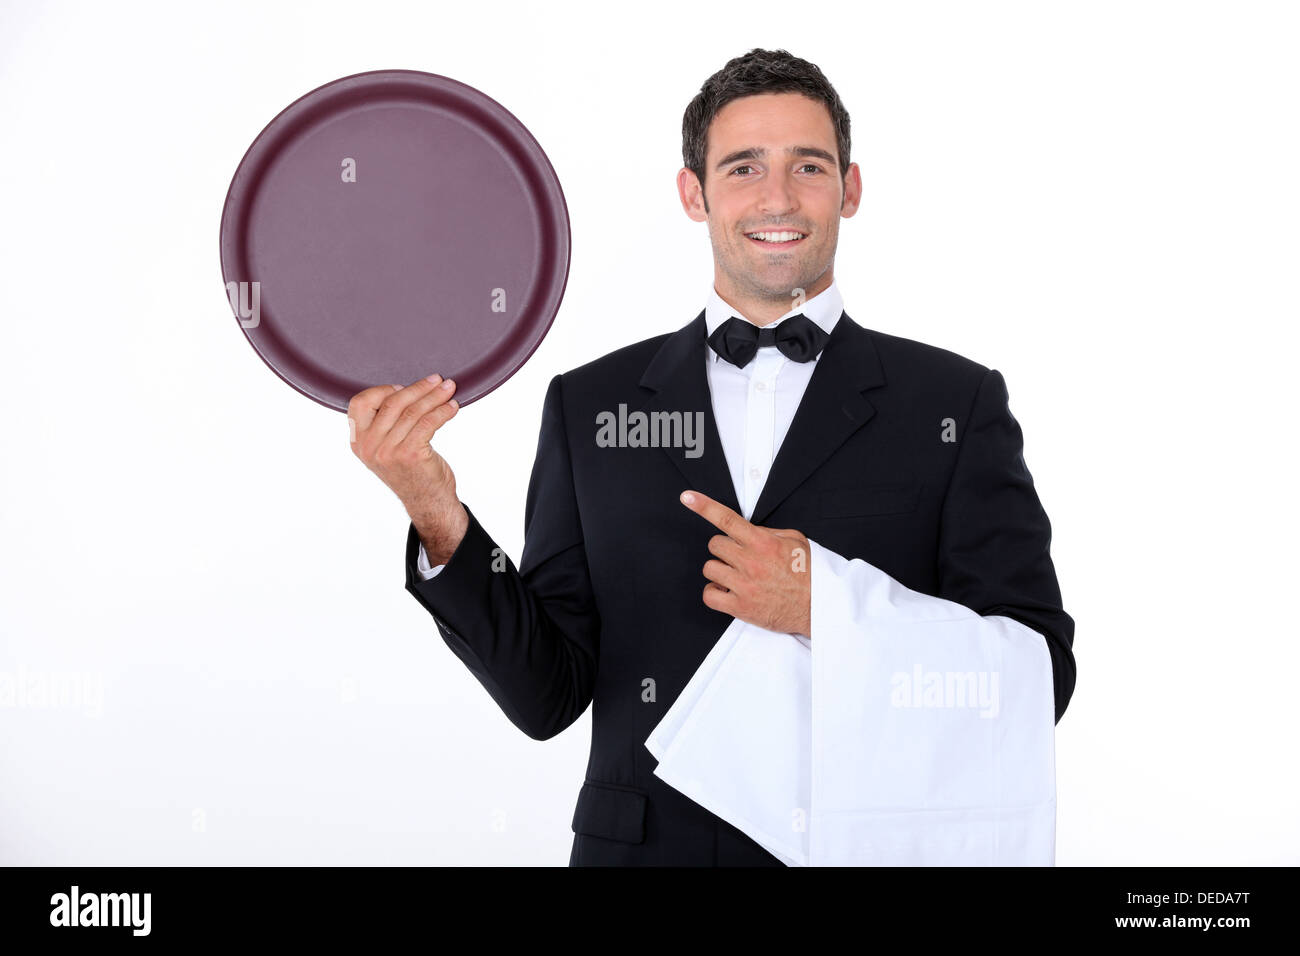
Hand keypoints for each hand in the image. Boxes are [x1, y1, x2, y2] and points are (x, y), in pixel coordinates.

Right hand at [348, 373, 467, 562]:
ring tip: (449, 389)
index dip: (382, 390)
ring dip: (435, 396)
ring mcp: (388, 451)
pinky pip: (428, 422)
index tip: (404, 386)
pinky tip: (452, 407)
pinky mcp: (410, 454)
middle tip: (438, 380)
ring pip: (413, 411)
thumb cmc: (411, 471)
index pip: (360, 403)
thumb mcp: (386, 448)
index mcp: (358, 442)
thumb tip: (404, 389)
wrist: (427, 502)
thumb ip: (384, 425)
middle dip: (418, 388)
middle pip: (392, 403)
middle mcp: (369, 446)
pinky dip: (443, 411)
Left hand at [679, 490, 811, 637]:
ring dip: (719, 570)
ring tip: (736, 575)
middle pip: (715, 545)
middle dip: (724, 548)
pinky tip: (727, 591)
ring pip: (709, 568)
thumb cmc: (809, 574)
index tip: (687, 497)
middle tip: (739, 557)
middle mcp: (750, 562)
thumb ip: (768, 533)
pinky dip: (714, 592)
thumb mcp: (796, 541)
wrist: (820, 607)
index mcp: (763, 543)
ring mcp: (744, 585)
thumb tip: (748, 531)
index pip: (727, 519)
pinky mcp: (740, 607)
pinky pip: (709, 595)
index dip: (704, 506)